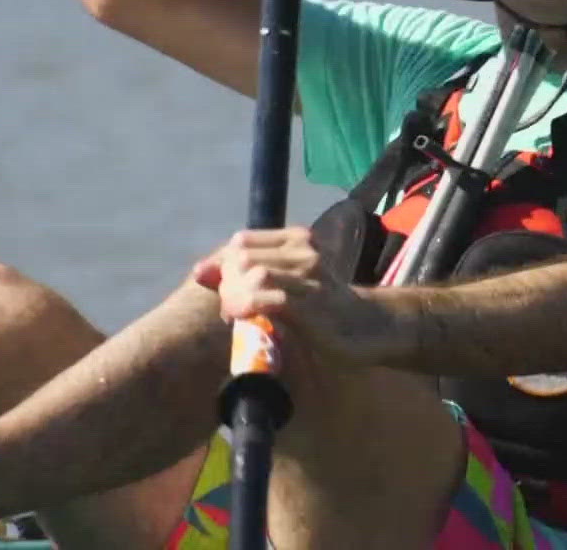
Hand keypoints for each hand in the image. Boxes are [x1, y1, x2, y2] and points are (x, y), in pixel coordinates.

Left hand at [192, 227, 387, 365]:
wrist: (367, 327)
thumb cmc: (323, 307)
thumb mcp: (286, 283)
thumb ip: (246, 275)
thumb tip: (199, 272)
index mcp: (298, 239)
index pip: (243, 242)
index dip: (224, 265)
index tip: (224, 290)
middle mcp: (304, 250)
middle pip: (242, 257)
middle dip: (227, 283)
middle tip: (230, 307)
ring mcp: (309, 275)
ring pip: (252, 274)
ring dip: (234, 297)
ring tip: (235, 315)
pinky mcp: (310, 303)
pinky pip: (266, 299)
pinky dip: (245, 308)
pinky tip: (241, 319)